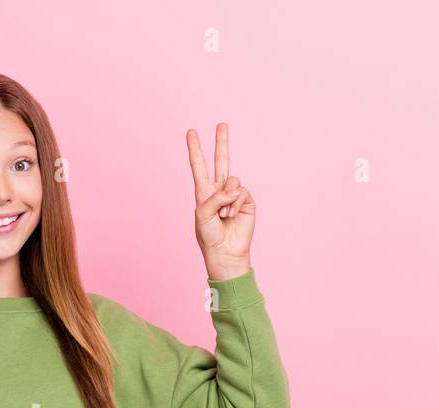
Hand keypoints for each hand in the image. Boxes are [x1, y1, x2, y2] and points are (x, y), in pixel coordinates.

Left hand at [186, 122, 254, 280]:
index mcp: (204, 192)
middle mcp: (219, 190)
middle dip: (221, 142)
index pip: (199, 166)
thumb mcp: (203, 214)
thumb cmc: (209, 236)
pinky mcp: (247, 201)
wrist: (226, 253)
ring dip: (227, 199)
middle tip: (222, 123)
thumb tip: (235, 188)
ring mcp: (234, 195)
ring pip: (232, 180)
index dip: (195, 149)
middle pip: (221, 161)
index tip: (191, 132)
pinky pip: (241, 192)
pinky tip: (233, 216)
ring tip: (224, 215)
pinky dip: (236, 204)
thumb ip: (215, 196)